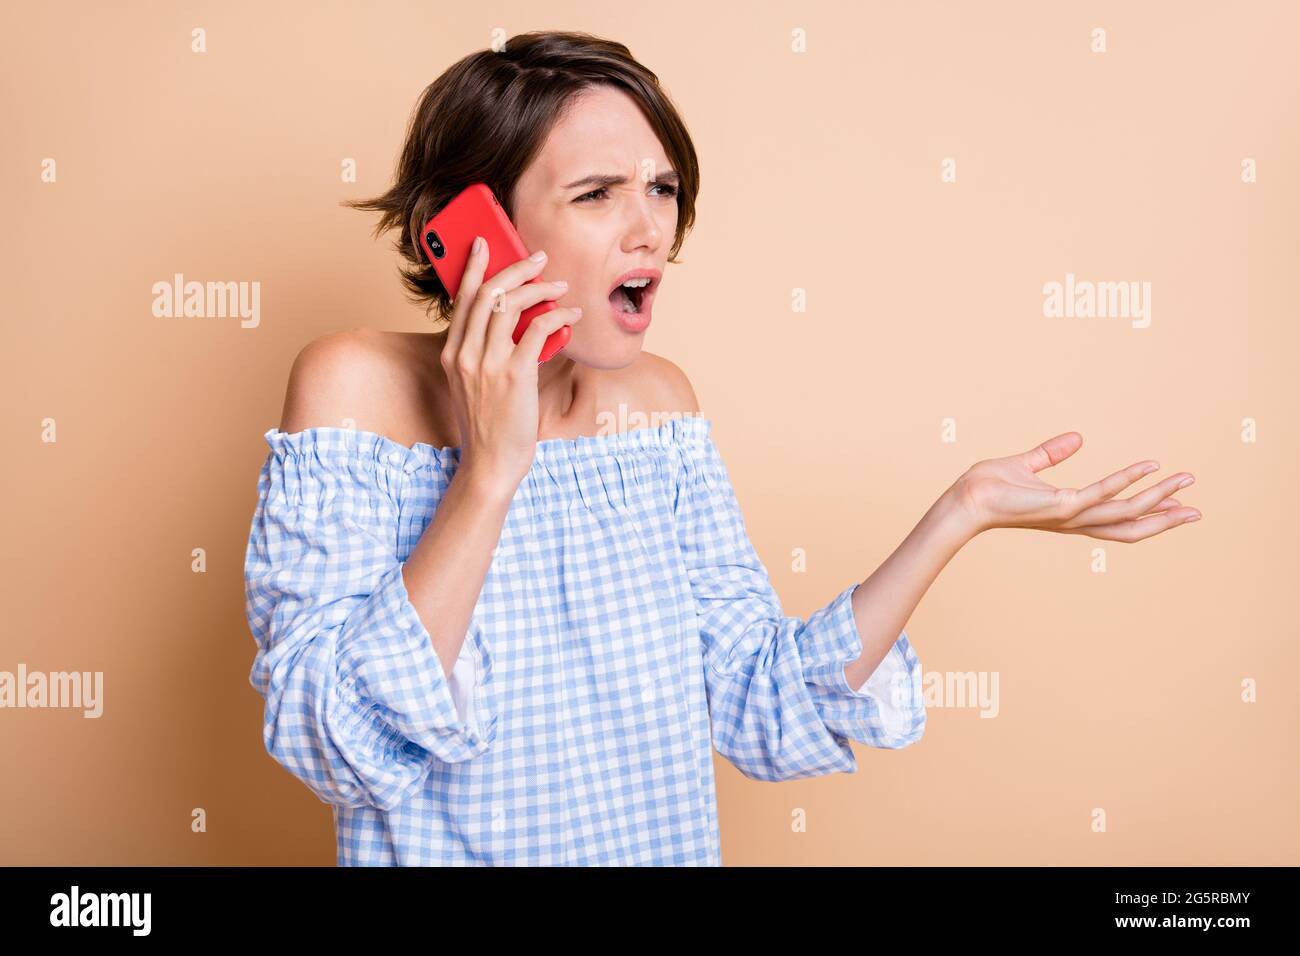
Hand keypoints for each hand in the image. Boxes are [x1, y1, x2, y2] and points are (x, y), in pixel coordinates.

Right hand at [440, 237, 581, 496]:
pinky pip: (537, 329)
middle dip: (515, 269)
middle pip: (487, 293)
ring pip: (511, 305)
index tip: (485, 244)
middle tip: (539, 258)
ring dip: (540, 289)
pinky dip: (557, 315)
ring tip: (560, 286)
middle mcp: (464, 355)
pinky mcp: (514, 375)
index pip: (461, 300)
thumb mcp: (474, 386)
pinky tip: (571, 314)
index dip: (474, 268)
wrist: (490, 464)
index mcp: (451, 355)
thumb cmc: (489, 427)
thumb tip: (518, 323)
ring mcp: (487, 364)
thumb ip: (485, 354)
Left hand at [952, 432, 1201, 541]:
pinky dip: (1127, 479)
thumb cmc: (988, 487)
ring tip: (1185, 480)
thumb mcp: (1027, 465)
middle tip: (1198, 508)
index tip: (1177, 504)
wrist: (965, 499)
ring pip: (1126, 512)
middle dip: (1165, 518)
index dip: (1148, 514)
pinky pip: (1102, 492)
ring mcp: (1070, 515)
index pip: (1117, 519)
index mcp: (1070, 512)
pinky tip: (1148, 467)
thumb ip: (1052, 453)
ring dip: (1158, 497)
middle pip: (1131, 526)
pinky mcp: (1061, 506)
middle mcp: (1074, 520)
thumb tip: (1078, 438)